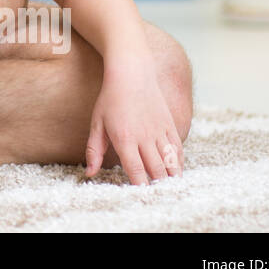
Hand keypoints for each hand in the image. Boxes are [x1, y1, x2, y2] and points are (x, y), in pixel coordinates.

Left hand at [84, 61, 183, 184]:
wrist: (131, 72)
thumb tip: (90, 173)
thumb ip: (94, 150)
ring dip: (170, 178)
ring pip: (171, 163)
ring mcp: (160, 131)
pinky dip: (178, 163)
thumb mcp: (96, 123)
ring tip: (167, 188)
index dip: (140, 188)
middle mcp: (145, 138)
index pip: (136, 172)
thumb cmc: (110, 98)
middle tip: (154, 196)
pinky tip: (174, 171)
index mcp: (125, 139)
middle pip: (156, 171)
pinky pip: (178, 150)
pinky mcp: (170, 125)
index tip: (139, 196)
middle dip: (156, 186)